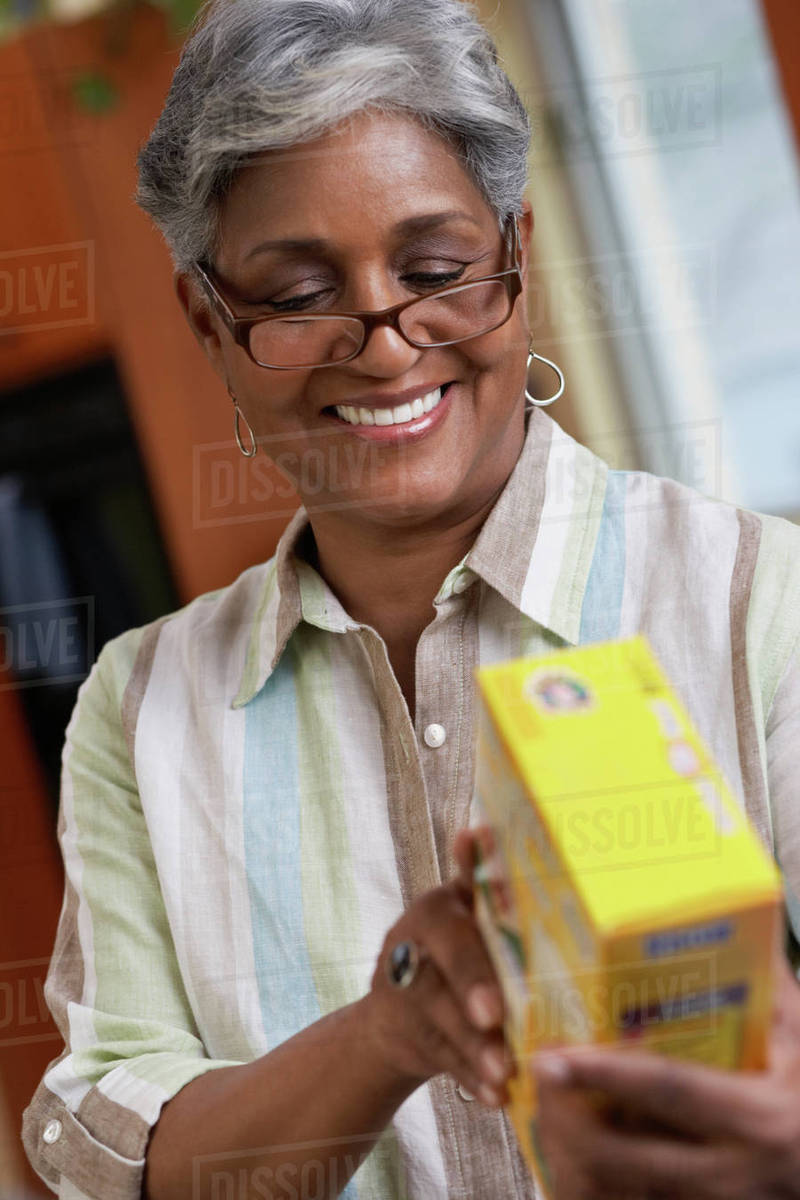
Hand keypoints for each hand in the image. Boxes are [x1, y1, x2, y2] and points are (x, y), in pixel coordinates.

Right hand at [364, 827, 514, 1107]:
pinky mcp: (410, 1041)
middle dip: (469, 996)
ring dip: (475, 1050)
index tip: (489, 997)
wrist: (397, 1008)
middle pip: (439, 977)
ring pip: (441, 1025)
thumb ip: (477, 876)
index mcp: (432, 913)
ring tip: (507, 1074)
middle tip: (494, 1021)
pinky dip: (472, 1081)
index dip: (467, 960)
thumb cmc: (455, 945)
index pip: (447, 929)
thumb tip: (480, 828)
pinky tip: (499, 1100)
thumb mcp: (461, 906)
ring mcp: (405, 1000)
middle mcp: (411, 951)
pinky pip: (444, 1063)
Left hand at [530, 954, 799, 1197]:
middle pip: (621, 1157)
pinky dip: (593, 1186)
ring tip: (549, 1113)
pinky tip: (577, 1155)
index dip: (604, 1073)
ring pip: (617, 1194)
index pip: (666, 1091)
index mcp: (755, 1119)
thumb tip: (742, 933)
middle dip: (564, 1122)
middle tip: (540, 1077)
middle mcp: (729, 1174)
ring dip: (572, 1158)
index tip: (554, 1055)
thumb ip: (777, 998)